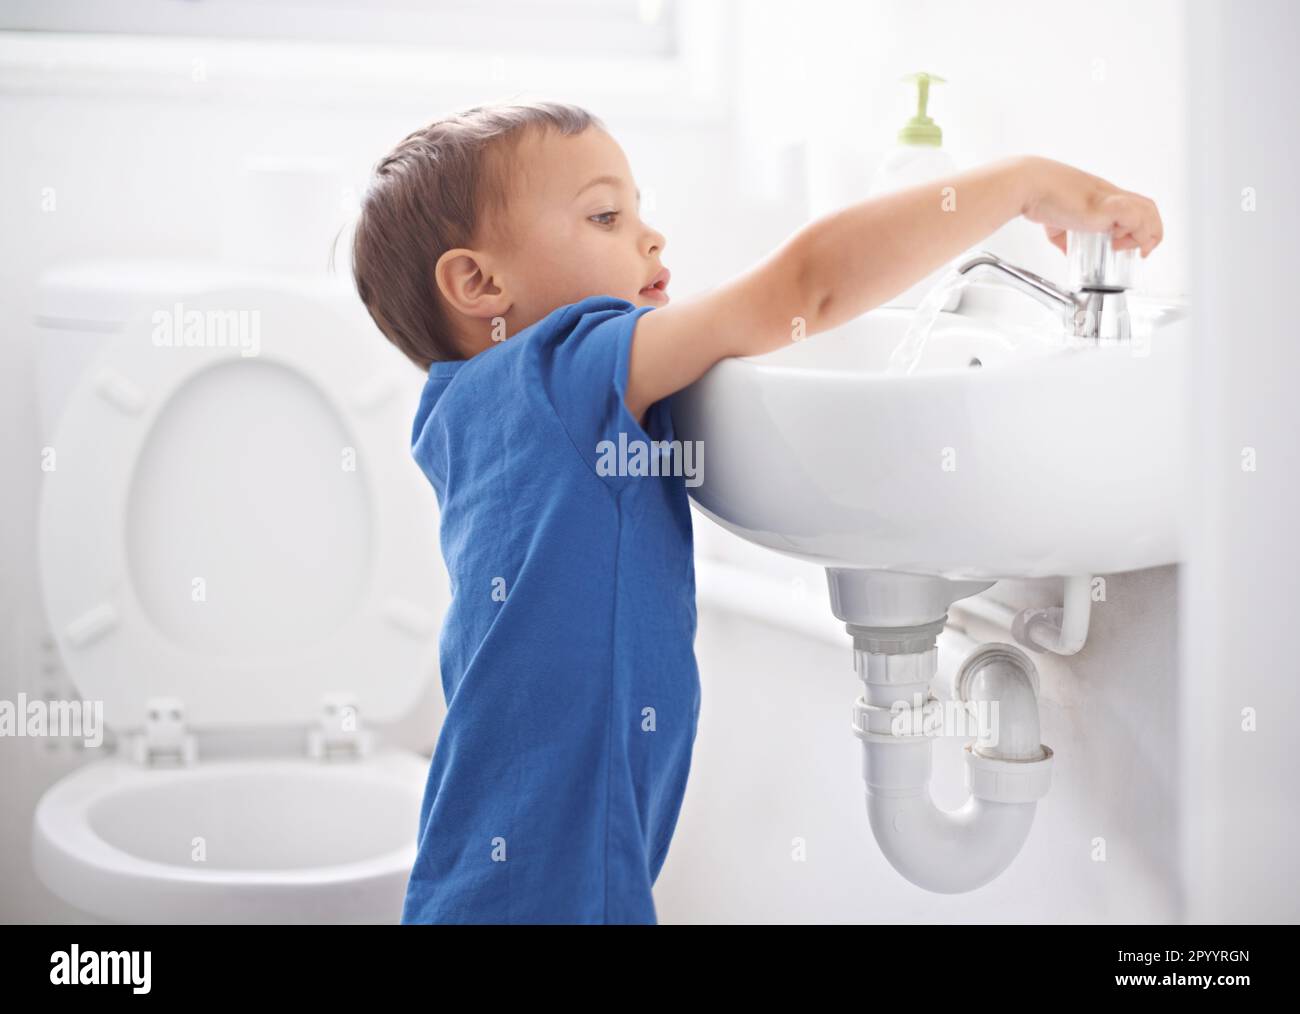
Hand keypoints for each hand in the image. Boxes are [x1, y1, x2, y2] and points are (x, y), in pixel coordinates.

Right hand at [1018, 155, 1163, 256]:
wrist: (1031, 185)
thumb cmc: (1039, 196)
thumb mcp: (1054, 222)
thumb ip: (1063, 237)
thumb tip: (1067, 252)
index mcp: (1100, 195)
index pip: (1133, 205)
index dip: (1139, 226)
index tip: (1130, 244)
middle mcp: (1110, 194)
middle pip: (1148, 207)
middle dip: (1151, 232)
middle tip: (1141, 252)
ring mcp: (1110, 199)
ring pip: (1148, 211)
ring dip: (1145, 235)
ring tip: (1129, 249)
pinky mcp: (1107, 206)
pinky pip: (1135, 218)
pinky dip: (1133, 233)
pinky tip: (1117, 242)